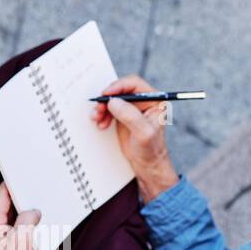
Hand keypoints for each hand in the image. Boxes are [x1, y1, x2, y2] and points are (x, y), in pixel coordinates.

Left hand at [0, 183, 39, 249]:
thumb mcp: (20, 241)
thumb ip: (27, 221)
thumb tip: (33, 212)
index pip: (0, 196)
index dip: (11, 183)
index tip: (20, 174)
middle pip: (6, 206)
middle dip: (21, 198)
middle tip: (34, 190)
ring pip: (12, 219)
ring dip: (25, 214)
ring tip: (38, 207)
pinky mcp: (4, 249)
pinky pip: (16, 231)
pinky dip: (25, 226)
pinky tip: (35, 228)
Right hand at [92, 75, 179, 203]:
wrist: (147, 165)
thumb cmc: (151, 150)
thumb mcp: (143, 133)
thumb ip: (130, 116)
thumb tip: (113, 102)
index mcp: (154, 100)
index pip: (134, 84)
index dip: (119, 86)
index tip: (106, 94)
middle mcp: (144, 101)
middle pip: (120, 91)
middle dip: (107, 99)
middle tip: (98, 109)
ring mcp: (132, 108)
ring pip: (113, 100)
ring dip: (102, 108)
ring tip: (97, 119)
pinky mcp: (123, 116)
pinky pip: (109, 109)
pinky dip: (103, 115)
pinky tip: (101, 124)